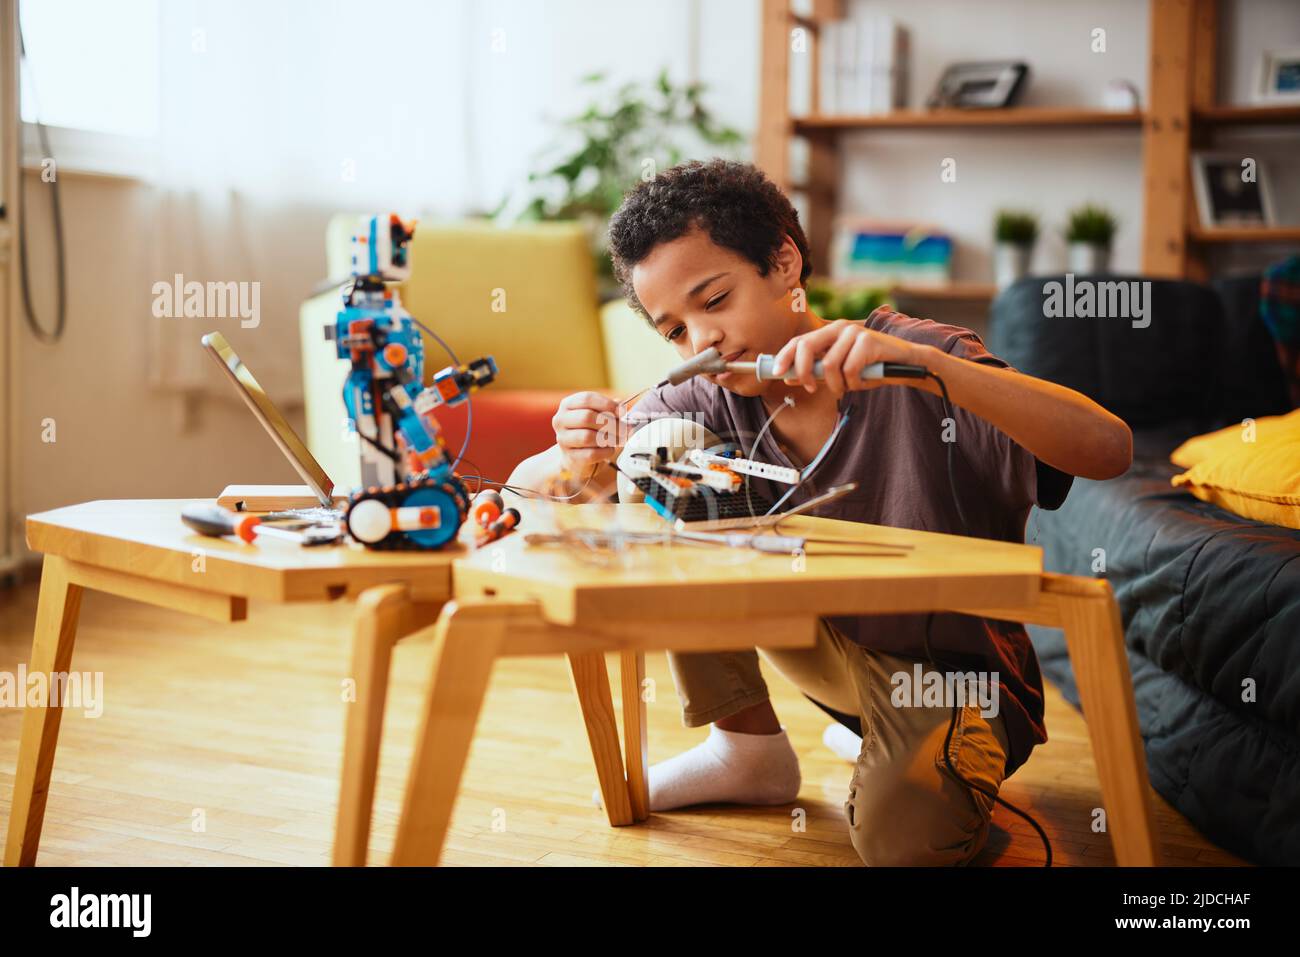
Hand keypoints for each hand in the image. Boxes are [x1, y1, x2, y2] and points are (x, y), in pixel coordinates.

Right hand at [552, 391, 621, 470]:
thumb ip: (611, 410)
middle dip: (610, 423)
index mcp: (568, 405)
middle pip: (587, 417)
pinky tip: (610, 449)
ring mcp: (563, 439)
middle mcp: (561, 420)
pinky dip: (605, 452)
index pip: (587, 399)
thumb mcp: (598, 415)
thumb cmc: (590, 430)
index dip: (607, 404)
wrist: (576, 454)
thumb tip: (623, 408)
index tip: (622, 412)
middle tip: (623, 429)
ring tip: (617, 439)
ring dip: (608, 438)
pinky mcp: (570, 457)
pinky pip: (591, 454)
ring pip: (587, 437)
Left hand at [770, 319, 926, 396]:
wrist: (906, 365)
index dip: (785, 356)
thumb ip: (817, 372)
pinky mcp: (869, 341)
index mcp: (830, 332)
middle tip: (810, 388)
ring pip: (830, 365)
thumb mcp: (841, 372)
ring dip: (836, 384)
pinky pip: (850, 369)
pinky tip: (861, 382)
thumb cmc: (871, 368)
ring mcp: (854, 332)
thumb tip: (789, 376)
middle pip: (807, 346)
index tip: (776, 372)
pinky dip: (853, 383)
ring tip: (847, 387)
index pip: (800, 341)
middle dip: (803, 371)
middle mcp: (840, 328)